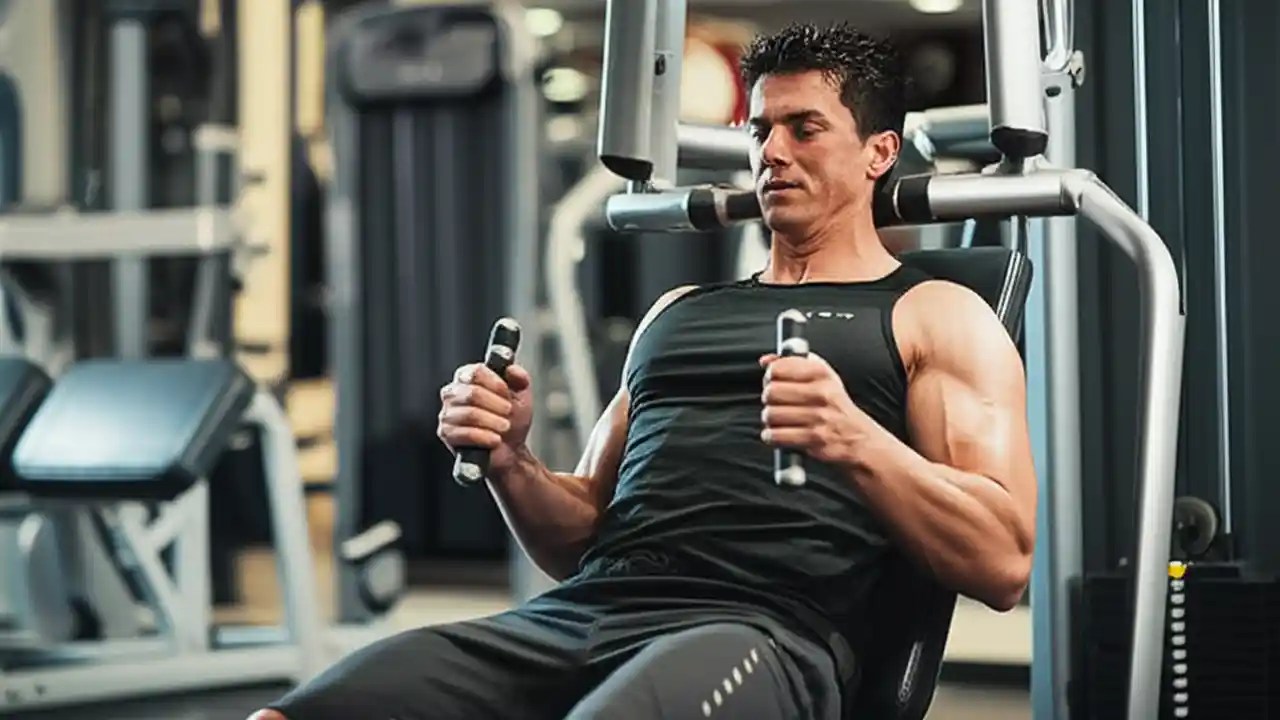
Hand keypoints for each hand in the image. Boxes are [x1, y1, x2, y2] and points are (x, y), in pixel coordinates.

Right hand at [437, 362, 534, 476]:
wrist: (510, 450)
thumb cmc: (512, 419)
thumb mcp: (522, 396)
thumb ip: (519, 379)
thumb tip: (511, 369)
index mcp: (467, 377)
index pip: (475, 372)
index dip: (494, 382)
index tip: (507, 393)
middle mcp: (452, 393)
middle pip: (471, 393)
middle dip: (495, 404)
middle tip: (509, 412)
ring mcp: (447, 413)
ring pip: (469, 414)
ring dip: (492, 421)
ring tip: (505, 427)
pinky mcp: (446, 434)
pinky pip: (464, 433)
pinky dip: (484, 437)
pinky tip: (496, 440)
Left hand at [759, 352, 866, 465]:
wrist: (859, 440)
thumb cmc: (837, 407)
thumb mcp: (823, 378)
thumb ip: (794, 363)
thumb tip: (765, 360)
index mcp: (822, 374)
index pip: (779, 368)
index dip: (770, 376)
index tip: (772, 381)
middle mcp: (821, 393)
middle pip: (771, 392)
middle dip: (768, 399)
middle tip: (774, 402)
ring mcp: (818, 417)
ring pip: (771, 414)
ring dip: (769, 419)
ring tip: (778, 420)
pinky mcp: (814, 439)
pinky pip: (776, 435)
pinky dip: (771, 437)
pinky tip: (777, 434)